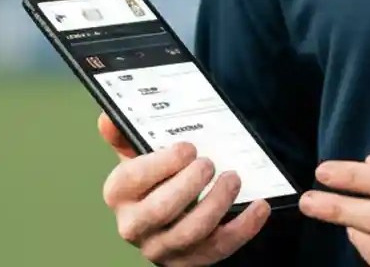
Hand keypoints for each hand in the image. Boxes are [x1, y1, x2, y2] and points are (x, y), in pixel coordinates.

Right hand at [97, 113, 270, 265]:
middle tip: (210, 163)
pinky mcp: (190, 261)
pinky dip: (243, 227)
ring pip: (190, 233)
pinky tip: (260, 206)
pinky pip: (219, 248)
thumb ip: (126, 134)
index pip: (132, 180)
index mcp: (119, 194)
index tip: (188, 148)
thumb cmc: (155, 179)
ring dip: (217, 203)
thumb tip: (109, 117)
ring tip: (233, 178)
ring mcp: (162, 247)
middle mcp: (135, 225)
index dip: (161, 163)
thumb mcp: (139, 155)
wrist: (167, 218)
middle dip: (190, 184)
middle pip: (161, 209)